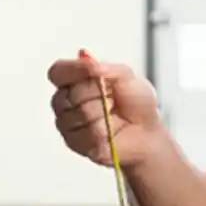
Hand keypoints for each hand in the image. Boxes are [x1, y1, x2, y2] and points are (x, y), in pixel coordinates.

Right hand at [47, 50, 162, 166]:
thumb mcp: (127, 76)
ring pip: (79, 114)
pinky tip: (110, 129)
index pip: (58, 72)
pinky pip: (86, 134)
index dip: (74, 70)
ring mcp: (67, 124)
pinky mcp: (75, 144)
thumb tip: (90, 62)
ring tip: (112, 114)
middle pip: (68, 94)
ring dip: (102, 113)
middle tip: (112, 97)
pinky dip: (105, 130)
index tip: (94, 69)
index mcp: (73, 80)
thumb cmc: (135, 104)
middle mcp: (66, 102)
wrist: (146, 132)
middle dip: (96, 93)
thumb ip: (107, 68)